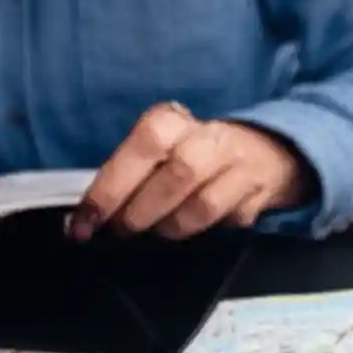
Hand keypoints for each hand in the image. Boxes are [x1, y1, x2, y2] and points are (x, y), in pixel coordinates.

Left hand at [68, 102, 313, 240]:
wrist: (266, 151)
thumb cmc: (194, 152)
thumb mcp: (161, 148)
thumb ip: (130, 173)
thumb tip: (89, 215)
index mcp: (173, 121)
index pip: (142, 147)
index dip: (111, 187)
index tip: (85, 221)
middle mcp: (209, 139)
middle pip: (177, 175)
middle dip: (140, 212)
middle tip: (121, 230)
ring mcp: (238, 166)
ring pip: (201, 206)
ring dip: (170, 226)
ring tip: (155, 230)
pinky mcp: (258, 195)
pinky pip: (226, 221)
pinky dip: (203, 231)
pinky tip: (190, 227)